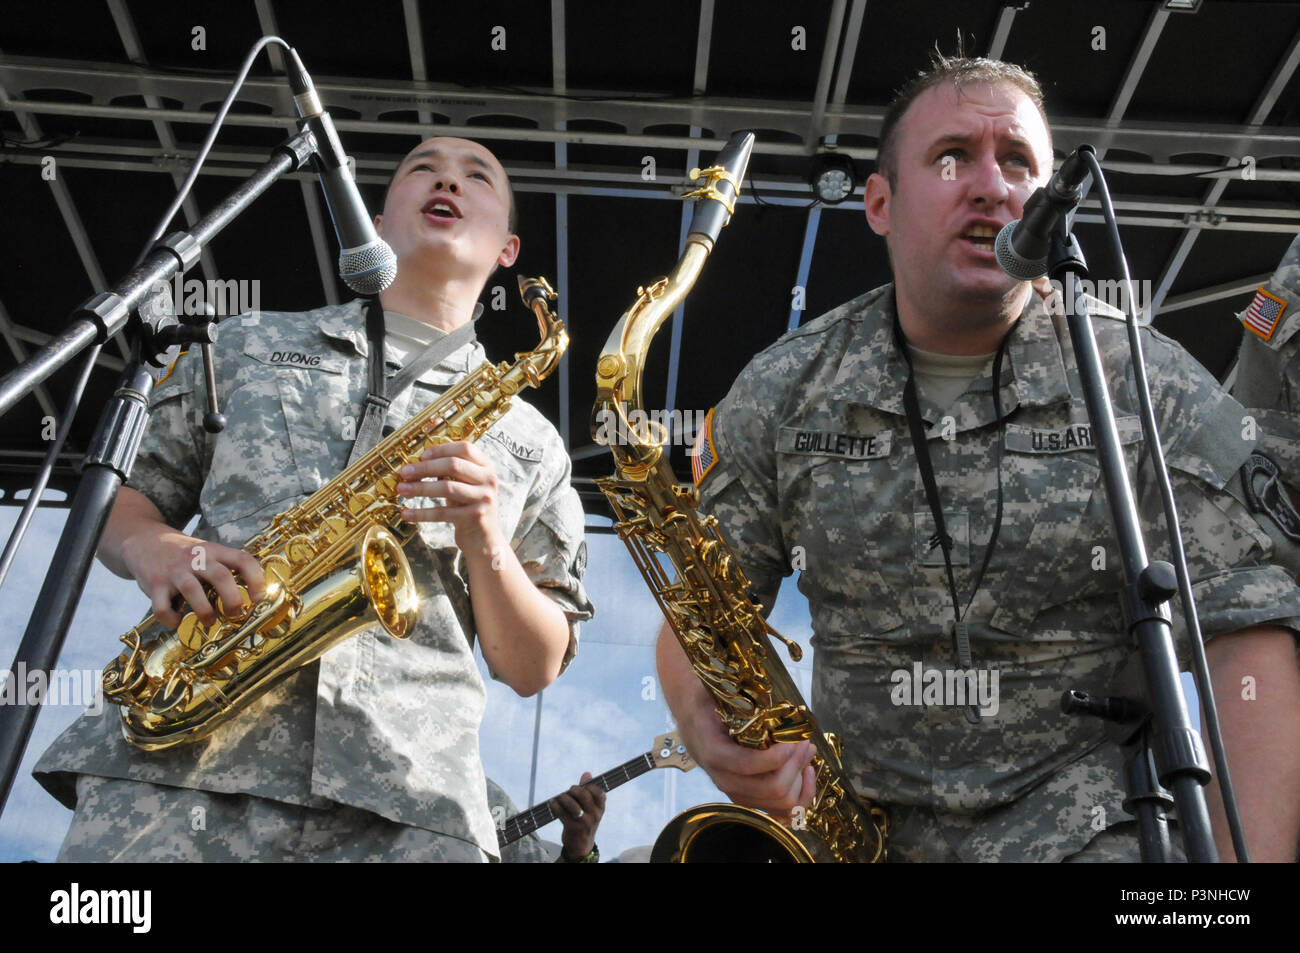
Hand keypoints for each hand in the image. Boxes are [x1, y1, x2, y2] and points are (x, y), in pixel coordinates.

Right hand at [120, 527, 265, 628]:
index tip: (259, 598)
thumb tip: (252, 596)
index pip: (242, 559)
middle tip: (235, 613)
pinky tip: (177, 620)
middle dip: (232, 599)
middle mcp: (196, 559)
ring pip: (193, 590)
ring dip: (205, 611)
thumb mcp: (207, 553)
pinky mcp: (155, 584)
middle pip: (221, 576)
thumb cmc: (185, 555)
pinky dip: (171, 618)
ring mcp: (175, 571)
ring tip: (210, 621)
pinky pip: (162, 606)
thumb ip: (226, 568)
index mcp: (214, 551)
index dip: (256, 578)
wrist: (144, 541)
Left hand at [395, 440, 503, 554]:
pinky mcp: (474, 517)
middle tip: (405, 473)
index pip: (464, 448)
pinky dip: (421, 513)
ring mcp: (483, 498)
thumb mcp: (464, 484)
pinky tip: (406, 513)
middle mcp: (488, 480)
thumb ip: (451, 470)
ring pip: (447, 488)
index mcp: (486, 466)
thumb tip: (419, 461)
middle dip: (425, 468)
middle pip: (453, 465)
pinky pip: (442, 512)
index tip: (421, 456)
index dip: (441, 449)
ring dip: (420, 488)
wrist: (484, 539)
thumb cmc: (468, 506)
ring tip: (402, 490)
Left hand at [552, 772, 605, 859]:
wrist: (581, 845)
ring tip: (560, 798)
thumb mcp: (591, 808)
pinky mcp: (573, 828)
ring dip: (564, 798)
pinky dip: (555, 806)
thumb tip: (587, 773)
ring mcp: (584, 823)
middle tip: (570, 790)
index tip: (583, 786)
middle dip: (575, 789)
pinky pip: (562, 814)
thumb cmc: (585, 821)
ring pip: (573, 805)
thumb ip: (588, 791)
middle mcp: (595, 816)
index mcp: (600, 809)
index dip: (590, 786)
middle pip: (585, 796)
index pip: (600, 793)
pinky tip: (552, 803)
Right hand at [680, 699, 816, 823]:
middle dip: (796, 764)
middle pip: (772, 789)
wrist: (694, 726)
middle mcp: (725, 780)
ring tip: (805, 752)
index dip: (778, 755)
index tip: (792, 736)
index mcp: (714, 753)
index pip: (748, 765)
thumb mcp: (715, 696)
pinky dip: (800, 794)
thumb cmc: (708, 708)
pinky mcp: (750, 799)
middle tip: (803, 741)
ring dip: (801, 778)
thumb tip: (766, 694)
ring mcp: (738, 794)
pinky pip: (782, 811)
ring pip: (781, 803)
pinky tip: (805, 773)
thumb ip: (738, 698)